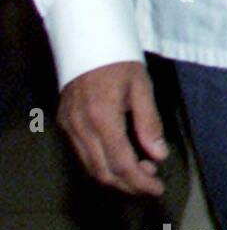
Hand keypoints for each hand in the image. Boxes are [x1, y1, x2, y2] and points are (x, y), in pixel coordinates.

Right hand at [57, 60, 167, 197]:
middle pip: (104, 172)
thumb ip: (149, 123)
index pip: (122, 163)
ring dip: (116, 176)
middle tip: (152, 184)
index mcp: (103, 118)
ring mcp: (69, 128)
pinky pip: (83, 155)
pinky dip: (103, 164)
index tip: (157, 189)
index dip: (140, 182)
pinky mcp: (65, 125)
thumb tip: (159, 155)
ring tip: (142, 171)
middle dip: (129, 185)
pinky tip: (122, 158)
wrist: (87, 41)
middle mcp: (81, 128)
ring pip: (91, 168)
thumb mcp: (142, 86)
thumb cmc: (120, 60)